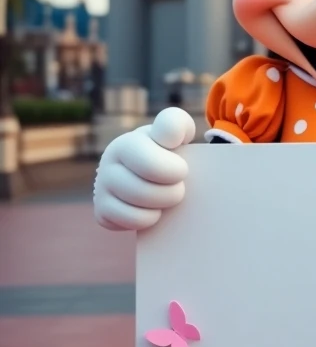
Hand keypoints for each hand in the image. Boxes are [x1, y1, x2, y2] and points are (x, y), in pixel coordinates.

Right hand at [93, 107, 194, 231]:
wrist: (148, 169)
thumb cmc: (166, 149)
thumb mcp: (175, 131)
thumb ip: (176, 124)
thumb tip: (171, 136)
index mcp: (126, 143)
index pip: (151, 165)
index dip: (175, 171)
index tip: (182, 169)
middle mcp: (107, 164)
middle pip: (145, 193)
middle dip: (172, 193)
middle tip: (179, 187)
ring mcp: (101, 188)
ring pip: (137, 210)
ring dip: (161, 206)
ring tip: (167, 196)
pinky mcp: (101, 210)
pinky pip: (129, 222)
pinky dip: (147, 219)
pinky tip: (152, 209)